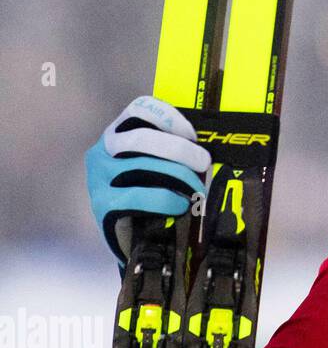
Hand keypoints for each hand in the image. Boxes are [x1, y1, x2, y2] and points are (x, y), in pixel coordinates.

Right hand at [85, 96, 211, 264]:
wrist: (132, 237)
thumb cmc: (151, 192)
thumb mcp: (156, 164)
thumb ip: (171, 149)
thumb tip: (209, 144)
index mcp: (118, 133)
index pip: (140, 110)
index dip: (170, 118)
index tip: (193, 135)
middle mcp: (102, 152)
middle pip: (142, 138)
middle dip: (181, 150)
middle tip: (203, 163)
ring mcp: (99, 179)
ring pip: (143, 167)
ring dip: (179, 177)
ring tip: (196, 190)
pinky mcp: (102, 205)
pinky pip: (139, 196)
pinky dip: (166, 199)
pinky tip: (180, 204)